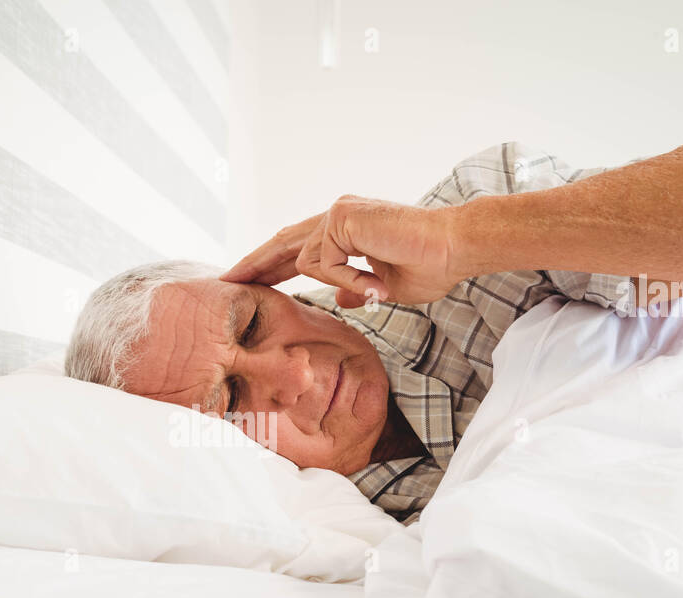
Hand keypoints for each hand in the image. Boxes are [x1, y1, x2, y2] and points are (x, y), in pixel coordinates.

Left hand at [219, 196, 463, 306]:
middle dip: (255, 263)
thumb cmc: (431, 265)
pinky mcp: (341, 217)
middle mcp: (337, 214)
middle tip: (227, 279)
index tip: (248, 279)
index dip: (271, 264)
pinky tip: (376, 281)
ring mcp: (338, 212)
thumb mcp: (385, 287)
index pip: (298, 247)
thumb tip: (338, 300)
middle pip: (283, 241)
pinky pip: (324, 264)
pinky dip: (348, 280)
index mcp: (347, 227)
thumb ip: (356, 289)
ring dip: (341, 283)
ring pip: (307, 262)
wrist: (455, 248)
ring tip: (378, 287)